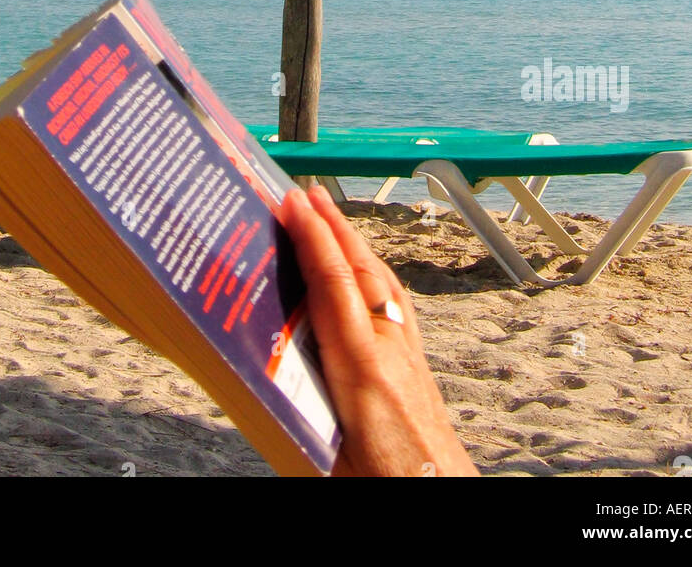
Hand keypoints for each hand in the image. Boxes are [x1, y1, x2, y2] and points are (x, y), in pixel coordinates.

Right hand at [281, 185, 477, 477]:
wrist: (436, 498)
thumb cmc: (381, 479)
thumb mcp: (318, 443)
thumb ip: (291, 402)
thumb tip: (255, 372)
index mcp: (360, 368)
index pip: (332, 283)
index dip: (311, 237)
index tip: (291, 203)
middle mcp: (388, 350)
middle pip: (359, 270)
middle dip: (331, 225)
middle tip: (305, 193)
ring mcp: (407, 351)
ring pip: (379, 280)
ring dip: (352, 242)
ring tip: (329, 215)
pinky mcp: (416, 359)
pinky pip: (393, 300)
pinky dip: (374, 271)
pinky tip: (364, 265)